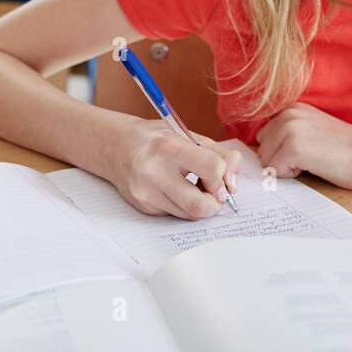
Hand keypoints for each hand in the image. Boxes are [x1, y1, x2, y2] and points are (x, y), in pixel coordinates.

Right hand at [108, 119, 242, 219]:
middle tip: (214, 191)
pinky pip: (177, 215)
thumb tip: (233, 186)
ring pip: (190, 215)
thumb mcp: (191, 135)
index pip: (212, 168)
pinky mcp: (144, 208)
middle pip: (200, 205)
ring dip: (201, 205)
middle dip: (215, 202)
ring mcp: (145, 193)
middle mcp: (152, 172)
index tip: (219, 174)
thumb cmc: (158, 139)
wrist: (118, 147)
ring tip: (193, 185)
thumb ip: (221, 155)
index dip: (222, 176)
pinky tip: (176, 189)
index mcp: (167, 146)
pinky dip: (184, 206)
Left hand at [255, 102, 351, 191]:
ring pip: (265, 162)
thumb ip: (289, 133)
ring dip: (286, 169)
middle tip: (312, 158)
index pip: (263, 137)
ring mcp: (290, 129)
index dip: (281, 152)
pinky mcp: (294, 147)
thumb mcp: (313, 130)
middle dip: (280, 161)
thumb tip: (262, 151)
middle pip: (261, 149)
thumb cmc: (349, 149)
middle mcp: (288, 113)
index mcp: (292, 107)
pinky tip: (315, 166)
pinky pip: (274, 172)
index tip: (305, 152)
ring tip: (314, 161)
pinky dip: (292, 176)